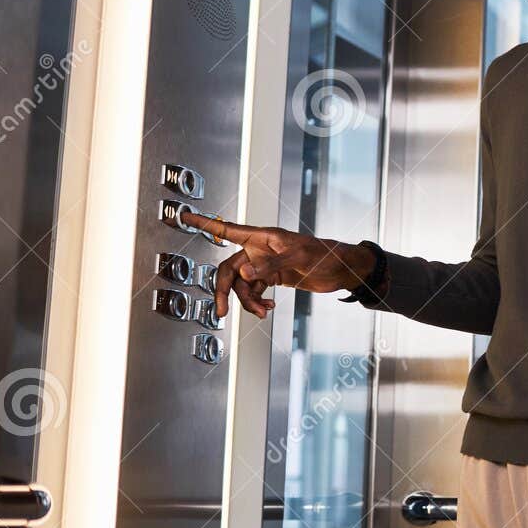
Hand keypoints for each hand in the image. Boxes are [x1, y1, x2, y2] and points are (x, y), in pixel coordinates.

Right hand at [177, 211, 377, 320]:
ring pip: (242, 285)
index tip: (184, 216)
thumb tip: (244, 274)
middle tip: (223, 311)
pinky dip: (258, 302)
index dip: (205, 223)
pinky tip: (268, 307)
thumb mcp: (298, 258)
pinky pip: (254, 291)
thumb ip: (269, 266)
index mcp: (262, 237)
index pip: (227, 229)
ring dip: (247, 301)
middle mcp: (259, 250)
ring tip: (262, 311)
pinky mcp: (273, 278)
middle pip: (229, 270)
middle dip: (226, 291)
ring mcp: (265, 265)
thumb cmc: (325, 254)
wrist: (343, 270)